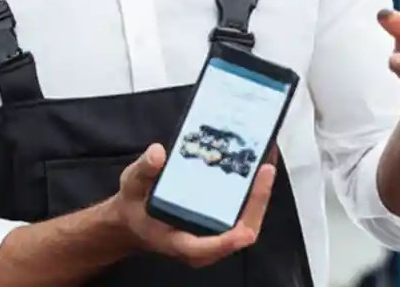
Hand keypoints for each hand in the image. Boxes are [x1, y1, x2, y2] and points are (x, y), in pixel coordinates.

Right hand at [111, 143, 275, 268]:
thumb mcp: (132, 185)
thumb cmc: (135, 205)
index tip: (244, 228)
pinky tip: (257, 164)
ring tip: (267, 159)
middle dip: (257, 202)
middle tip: (265, 170)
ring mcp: (215, 236)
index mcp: (179, 241)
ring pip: (247, 221)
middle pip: (241, 231)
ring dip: (260, 193)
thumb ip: (144, 170)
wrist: (136, 219)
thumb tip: (158, 154)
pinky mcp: (222, 224)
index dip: (229, 240)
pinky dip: (254, 191)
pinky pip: (245, 212)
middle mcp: (203, 244)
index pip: (209, 246)